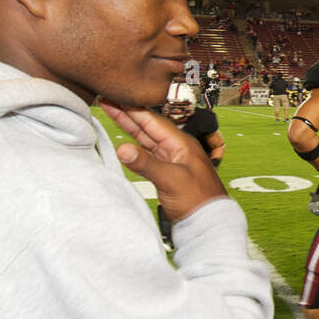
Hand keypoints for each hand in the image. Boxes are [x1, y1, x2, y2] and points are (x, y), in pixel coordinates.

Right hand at [99, 100, 226, 222]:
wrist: (209, 222)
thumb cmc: (199, 201)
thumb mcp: (171, 180)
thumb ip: (147, 164)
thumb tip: (123, 148)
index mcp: (182, 143)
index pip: (152, 121)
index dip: (132, 109)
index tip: (115, 97)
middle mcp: (177, 148)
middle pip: (148, 126)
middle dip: (127, 113)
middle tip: (108, 99)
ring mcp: (172, 159)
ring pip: (146, 138)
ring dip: (130, 126)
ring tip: (112, 112)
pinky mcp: (166, 172)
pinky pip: (148, 152)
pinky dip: (135, 145)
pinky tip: (126, 140)